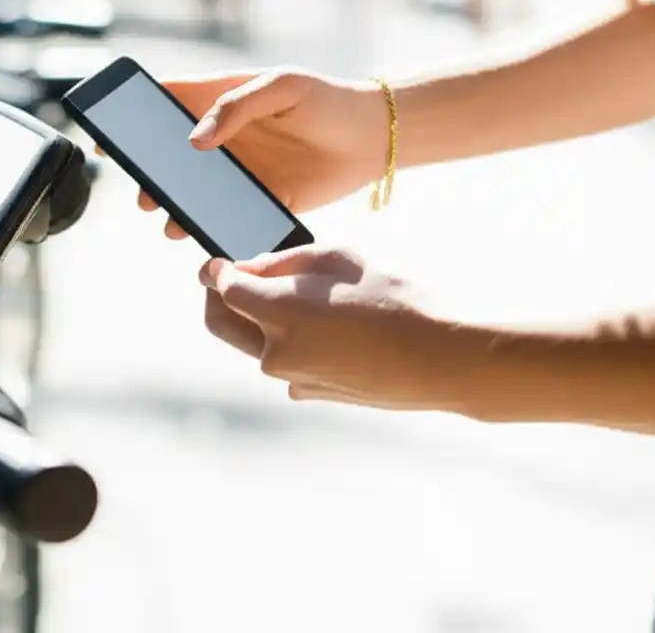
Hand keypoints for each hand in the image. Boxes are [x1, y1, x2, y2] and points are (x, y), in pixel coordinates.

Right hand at [142, 70, 388, 238]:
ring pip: (191, 191)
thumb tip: (195, 141)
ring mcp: (236, 172)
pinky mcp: (257, 201)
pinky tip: (201, 234)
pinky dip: (208, 227)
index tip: (108, 134)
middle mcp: (220, 138)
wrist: (372, 138)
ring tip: (169, 220)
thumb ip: (236, 106)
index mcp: (219, 100)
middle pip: (168, 155)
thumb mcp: (283, 86)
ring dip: (175, 206)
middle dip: (148, 174)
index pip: (164, 103)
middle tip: (144, 191)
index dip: (131, 116)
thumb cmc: (326, 99)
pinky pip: (224, 217)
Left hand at [200, 246, 455, 411]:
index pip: (225, 289)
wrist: (439, 361)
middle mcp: (275, 351)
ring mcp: (291, 378)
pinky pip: (286, 365)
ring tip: (297, 300)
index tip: (216, 263)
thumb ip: (285, 262)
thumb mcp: (341, 260)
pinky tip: (326, 332)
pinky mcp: (309, 393)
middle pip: (222, 324)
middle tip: (223, 281)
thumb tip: (250, 268)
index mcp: (279, 312)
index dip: (216, 271)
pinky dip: (291, 345)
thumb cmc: (396, 300)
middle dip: (215, 300)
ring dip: (261, 321)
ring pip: (257, 345)